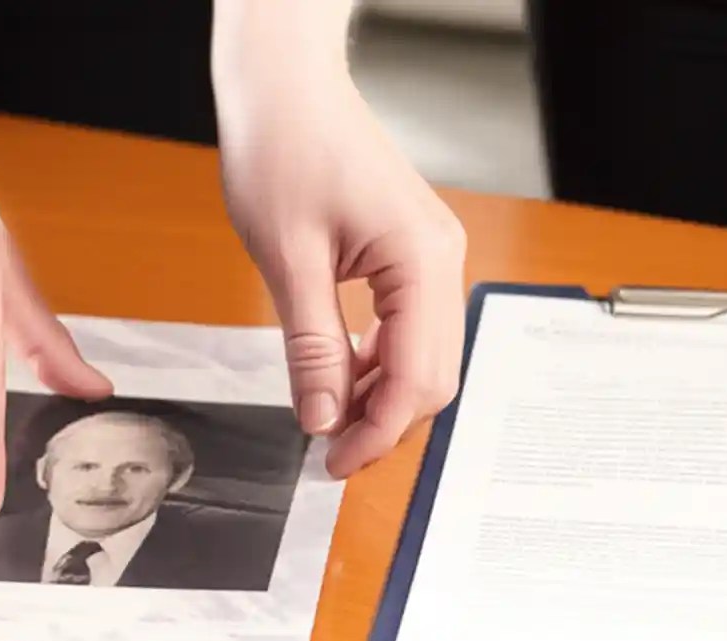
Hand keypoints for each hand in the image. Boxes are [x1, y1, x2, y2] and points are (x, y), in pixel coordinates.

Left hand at [215, 64, 466, 477]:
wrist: (285, 89)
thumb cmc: (283, 150)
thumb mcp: (287, 260)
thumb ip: (312, 347)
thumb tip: (323, 419)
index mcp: (423, 261)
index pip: (417, 378)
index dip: (376, 433)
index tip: (331, 465)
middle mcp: (443, 260)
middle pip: (434, 374)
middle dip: (384, 420)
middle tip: (326, 449)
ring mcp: (432, 255)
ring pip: (424, 354)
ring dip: (380, 392)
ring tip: (325, 413)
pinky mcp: (411, 252)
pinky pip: (408, 325)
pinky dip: (377, 359)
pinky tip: (338, 369)